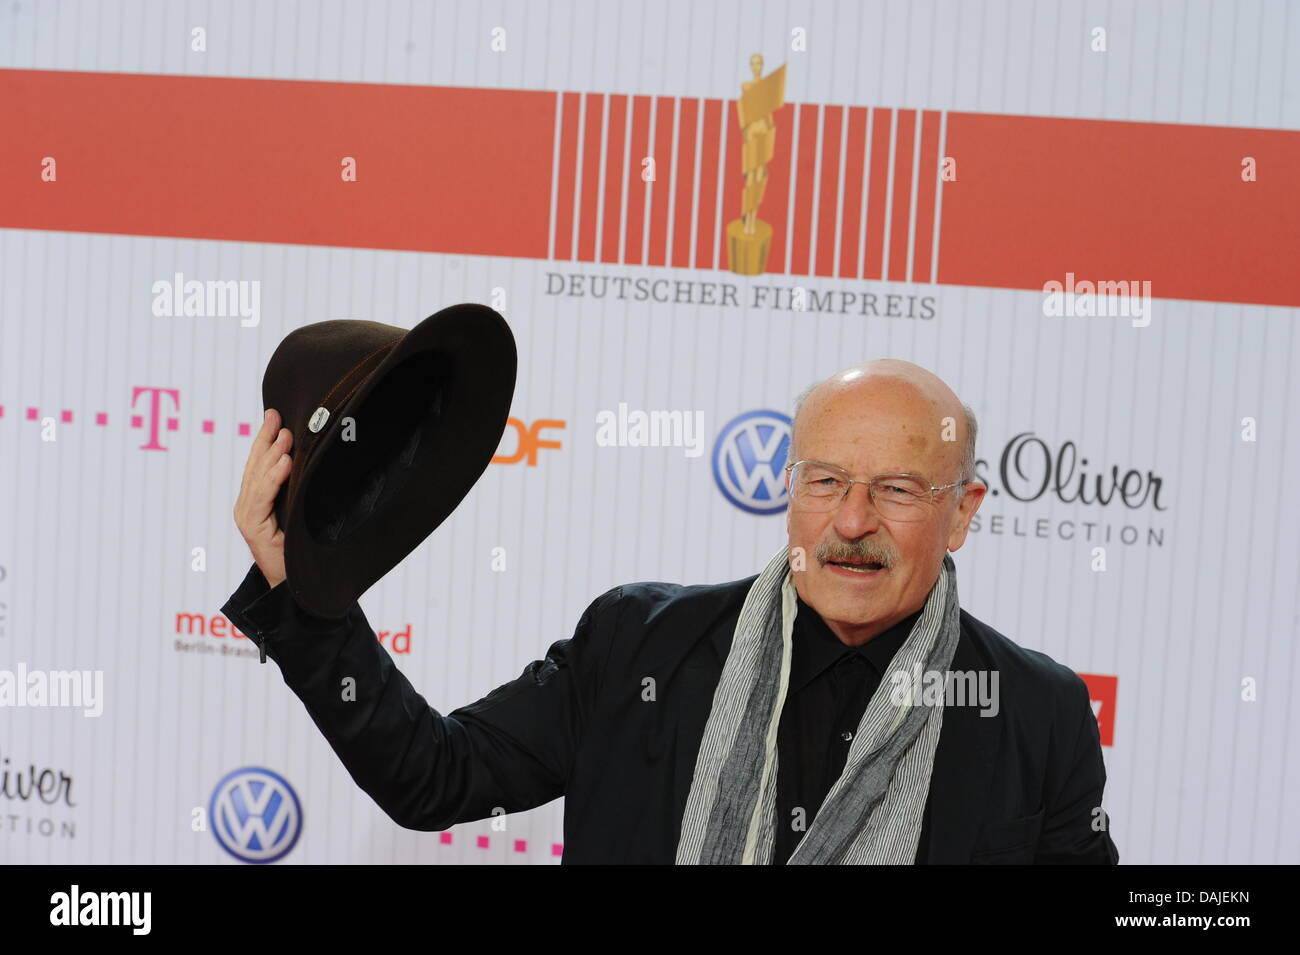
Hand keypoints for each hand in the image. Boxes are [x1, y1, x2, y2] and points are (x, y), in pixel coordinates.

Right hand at [234, 408, 292, 588]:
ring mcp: (248, 519)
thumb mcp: (300, 511)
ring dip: (271, 454)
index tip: (274, 415)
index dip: (265, 439)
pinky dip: (273, 480)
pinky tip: (284, 463)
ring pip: (257, 480)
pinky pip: (262, 500)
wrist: (296, 585)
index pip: (259, 464)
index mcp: (256, 502)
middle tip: (276, 415)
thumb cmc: (302, 548)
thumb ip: (297, 489)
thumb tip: (310, 459)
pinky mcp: (255, 530)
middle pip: (255, 466)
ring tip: (284, 435)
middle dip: (266, 439)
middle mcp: (247, 507)